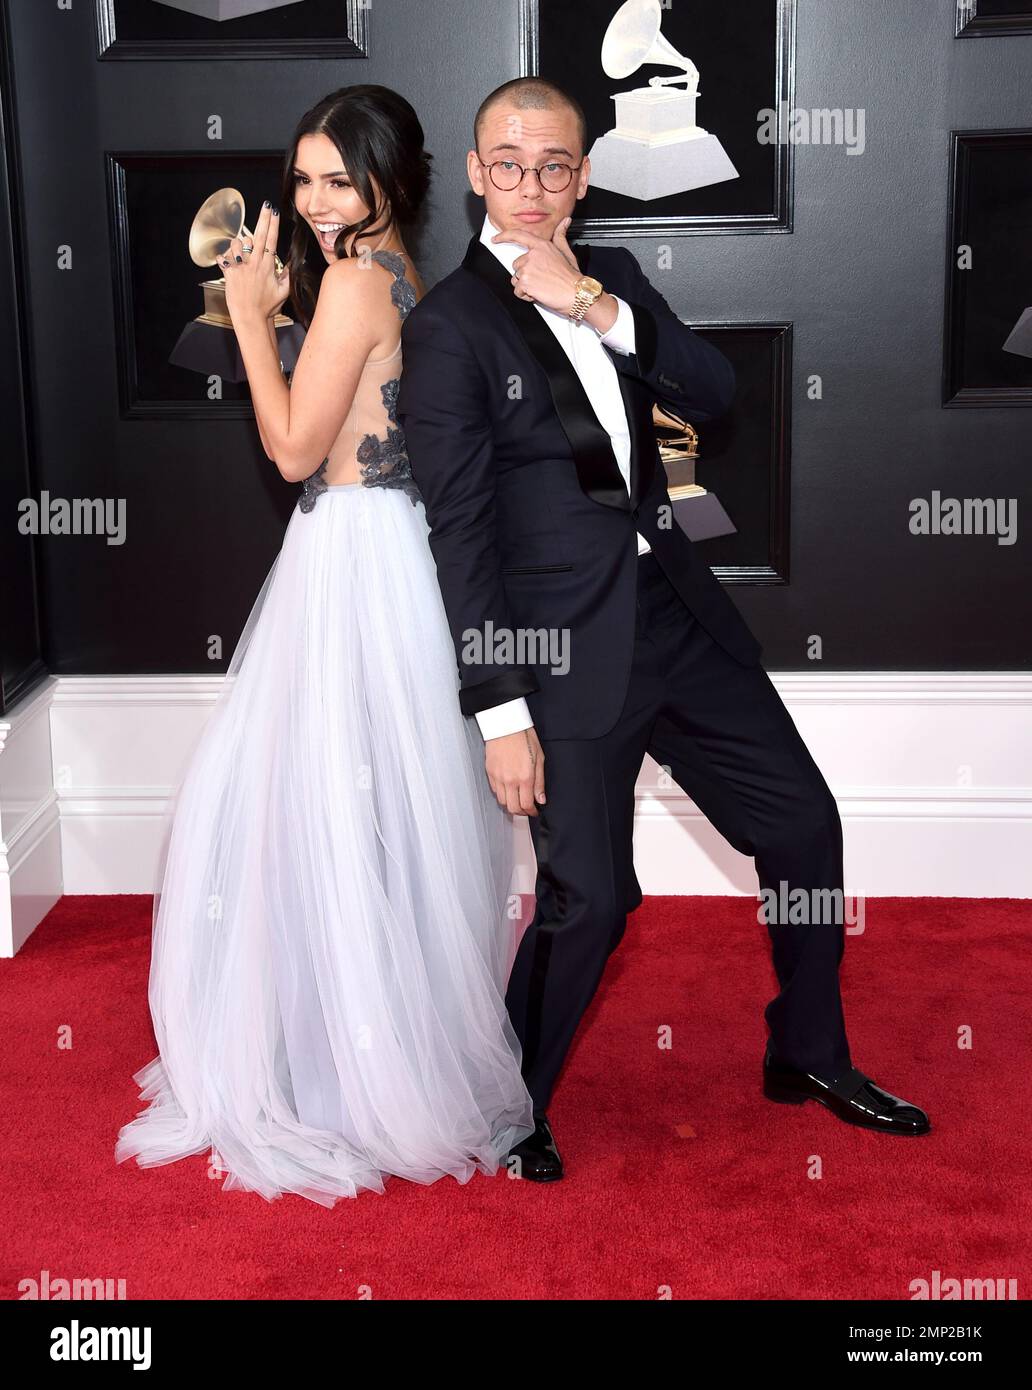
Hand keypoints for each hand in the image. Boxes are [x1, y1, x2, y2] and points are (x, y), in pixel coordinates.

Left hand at [219, 202, 290, 324]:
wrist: (250, 317)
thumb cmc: (266, 307)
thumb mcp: (283, 292)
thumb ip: (287, 275)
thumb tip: (290, 263)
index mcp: (267, 266)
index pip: (272, 240)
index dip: (273, 224)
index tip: (274, 211)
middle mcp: (254, 263)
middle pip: (259, 234)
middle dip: (263, 218)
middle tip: (266, 206)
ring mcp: (241, 266)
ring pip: (238, 243)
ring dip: (240, 245)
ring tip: (242, 256)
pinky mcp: (229, 271)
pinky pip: (224, 256)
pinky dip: (226, 258)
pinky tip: (230, 265)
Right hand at [484, 726, 545, 816]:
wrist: (505, 724)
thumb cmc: (524, 737)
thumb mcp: (539, 758)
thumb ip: (540, 782)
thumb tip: (541, 799)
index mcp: (525, 777)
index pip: (527, 804)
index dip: (531, 812)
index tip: (534, 811)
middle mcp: (510, 780)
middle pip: (513, 808)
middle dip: (521, 812)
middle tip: (527, 810)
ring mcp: (498, 777)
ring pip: (503, 801)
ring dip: (511, 804)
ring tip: (518, 800)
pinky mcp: (489, 773)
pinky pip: (495, 791)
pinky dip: (502, 794)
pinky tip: (509, 790)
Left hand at [493, 216, 579, 315]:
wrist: (577, 294)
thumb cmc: (572, 276)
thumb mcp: (566, 252)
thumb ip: (560, 236)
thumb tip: (565, 222)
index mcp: (542, 246)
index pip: (519, 236)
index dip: (504, 237)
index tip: (495, 239)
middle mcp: (533, 255)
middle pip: (517, 265)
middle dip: (526, 275)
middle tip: (542, 280)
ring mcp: (528, 268)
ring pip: (517, 279)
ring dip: (526, 286)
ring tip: (542, 287)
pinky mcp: (525, 282)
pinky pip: (518, 291)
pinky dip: (526, 296)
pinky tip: (539, 294)